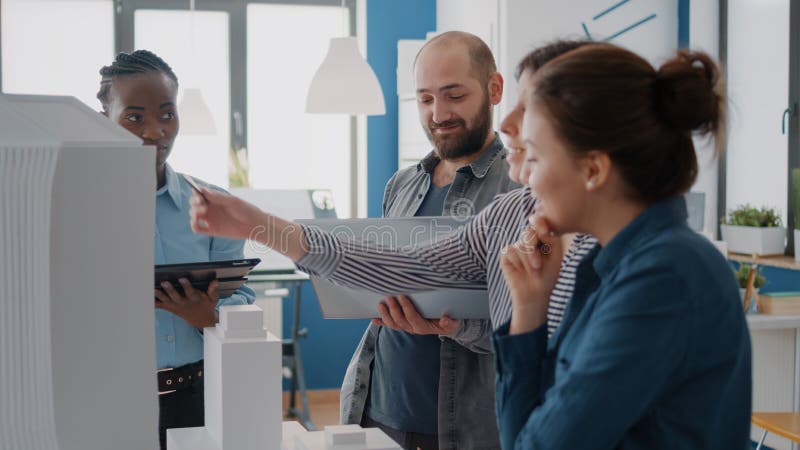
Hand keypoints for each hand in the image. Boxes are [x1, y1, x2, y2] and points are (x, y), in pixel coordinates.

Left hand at [155, 279, 219, 328]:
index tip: (182, 278)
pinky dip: (153, 302)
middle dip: (170, 290)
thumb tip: (215, 282)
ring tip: (152, 289)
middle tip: (164, 282)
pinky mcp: (170, 308)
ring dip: (159, 295)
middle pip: (176, 297)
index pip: (190, 292)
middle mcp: (184, 303)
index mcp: (195, 299)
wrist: (200, 320)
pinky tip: (146, 297)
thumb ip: (213, 290)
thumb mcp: (213, 298)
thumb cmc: (206, 305)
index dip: (186, 285)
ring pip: (166, 301)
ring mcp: (176, 306)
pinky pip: (160, 306)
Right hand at [189, 188, 266, 240]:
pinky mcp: (212, 230)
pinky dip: (193, 225)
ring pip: (193, 214)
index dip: (195, 192)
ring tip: (203, 212)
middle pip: (193, 203)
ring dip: (193, 212)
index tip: (199, 194)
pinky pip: (197, 228)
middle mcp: (210, 208)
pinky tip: (196, 222)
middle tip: (202, 203)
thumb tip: (203, 190)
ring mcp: (210, 219)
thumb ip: (218, 197)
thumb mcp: (233, 202)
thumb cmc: (246, 210)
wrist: (254, 225)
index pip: (199, 193)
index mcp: (215, 198)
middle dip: (194, 202)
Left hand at [371, 295, 460, 335]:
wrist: (445, 325)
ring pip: (393, 324)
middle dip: (393, 309)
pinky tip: (374, 318)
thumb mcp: (452, 322)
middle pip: (400, 321)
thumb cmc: (448, 321)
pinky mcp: (402, 324)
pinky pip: (390, 325)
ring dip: (385, 315)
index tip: (402, 296)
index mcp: (423, 327)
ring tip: (380, 304)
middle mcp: (412, 328)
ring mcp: (406, 327)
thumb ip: (450, 322)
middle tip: (388, 297)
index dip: (406, 308)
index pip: (413, 318)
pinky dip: (381, 322)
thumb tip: (445, 319)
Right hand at [500, 216, 563, 333]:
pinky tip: (521, 271)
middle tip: (539, 265)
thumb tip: (540, 228)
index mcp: (542, 239)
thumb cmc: (549, 276)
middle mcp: (528, 241)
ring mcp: (517, 247)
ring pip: (521, 245)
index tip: (544, 231)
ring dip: (528, 261)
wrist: (535, 294)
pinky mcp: (506, 255)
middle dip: (534, 249)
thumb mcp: (556, 256)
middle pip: (528, 232)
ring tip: (534, 272)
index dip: (540, 223)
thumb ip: (552, 239)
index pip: (539, 223)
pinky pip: (510, 251)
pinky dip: (518, 262)